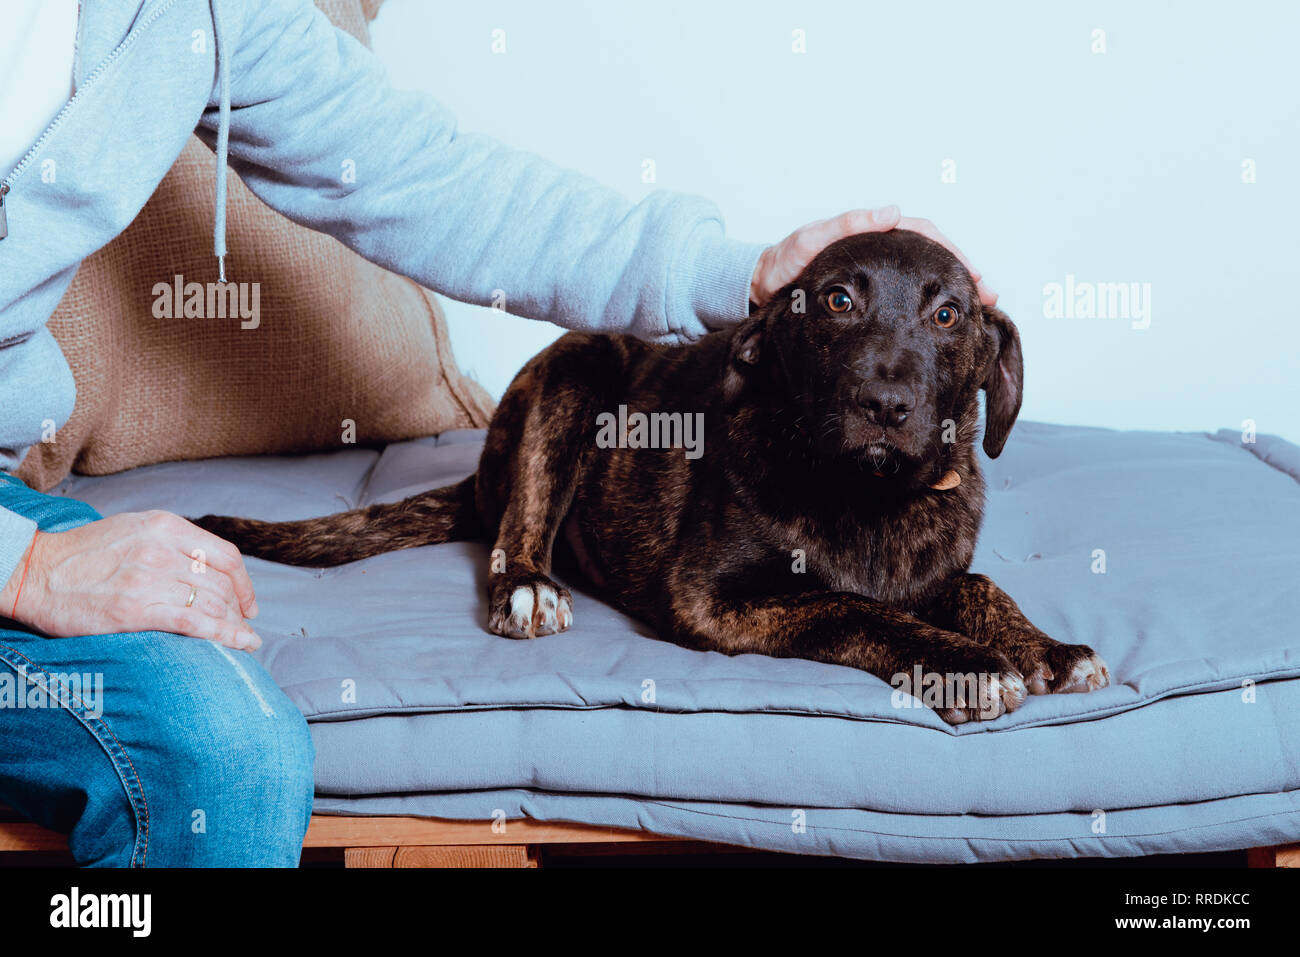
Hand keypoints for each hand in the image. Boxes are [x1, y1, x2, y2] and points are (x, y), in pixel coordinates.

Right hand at [0, 510, 261, 650]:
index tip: (248, 602)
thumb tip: (211, 567)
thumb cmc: (84, 555)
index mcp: (164, 526)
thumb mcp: (134, 530)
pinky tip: (241, 643)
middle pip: (221, 583)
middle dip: (237, 608)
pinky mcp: (134, 611)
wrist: (34, 573)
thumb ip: (173, 542)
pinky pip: (194, 623)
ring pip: (212, 603)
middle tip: (239, 625)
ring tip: (241, 638)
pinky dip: (225, 635)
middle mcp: (160, 550)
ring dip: (233, 624)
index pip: (225, 555)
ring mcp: (148, 580)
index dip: (245, 583)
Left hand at [749, 205, 997, 307]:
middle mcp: (883, 249)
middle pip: (933, 256)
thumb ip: (847, 224)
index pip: (924, 233)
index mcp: (874, 232)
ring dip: (950, 291)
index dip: (951, 250)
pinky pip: (909, 296)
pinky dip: (929, 306)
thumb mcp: (811, 240)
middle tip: (987, 296)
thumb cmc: (785, 261)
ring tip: (975, 310)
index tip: (971, 272)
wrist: (765, 288)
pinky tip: (942, 323)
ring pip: (925, 278)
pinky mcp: (875, 293)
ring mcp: (881, 272)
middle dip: (962, 273)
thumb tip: (892, 212)